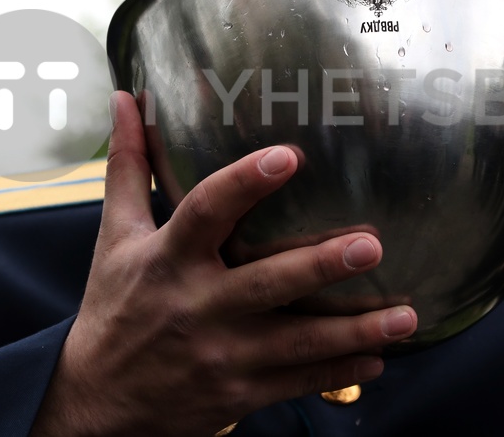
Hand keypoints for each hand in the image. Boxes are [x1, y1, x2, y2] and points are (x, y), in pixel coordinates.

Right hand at [32, 91, 416, 435]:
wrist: (97, 404)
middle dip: (320, 266)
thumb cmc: (115, 308)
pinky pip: (296, 382)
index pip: (204, 213)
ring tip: (406, 317)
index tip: (288, 156)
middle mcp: (196, 306)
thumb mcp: (115, 237)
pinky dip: (339, 372)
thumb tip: (128, 99)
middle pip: (266, 284)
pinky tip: (380, 359)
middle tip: (372, 245)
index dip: (244, 184)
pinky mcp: (237, 393)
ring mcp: (221, 355)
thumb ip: (128, 167)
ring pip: (296, 343)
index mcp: (166, 259)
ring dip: (354, 331)